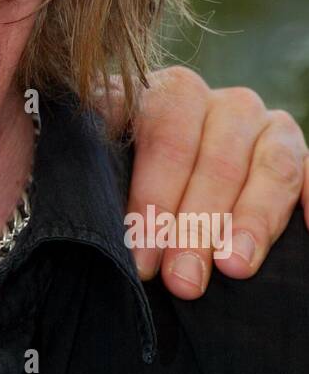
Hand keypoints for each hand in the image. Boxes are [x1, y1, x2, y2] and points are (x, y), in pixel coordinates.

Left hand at [98, 68, 308, 298]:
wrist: (146, 176)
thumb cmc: (110, 182)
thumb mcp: (91, 171)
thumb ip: (90, 181)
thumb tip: (87, 227)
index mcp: (156, 93)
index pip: (163, 131)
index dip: (153, 196)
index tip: (141, 257)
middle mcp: (212, 99)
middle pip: (214, 153)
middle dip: (195, 223)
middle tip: (182, 280)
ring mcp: (257, 121)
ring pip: (269, 160)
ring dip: (252, 218)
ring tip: (234, 267)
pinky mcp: (290, 148)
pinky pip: (308, 168)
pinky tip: (306, 230)